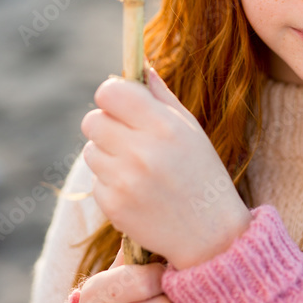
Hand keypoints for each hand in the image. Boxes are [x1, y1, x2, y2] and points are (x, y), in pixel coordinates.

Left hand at [81, 65, 251, 269]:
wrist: (211, 235)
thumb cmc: (203, 175)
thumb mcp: (191, 130)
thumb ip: (162, 97)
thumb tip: (140, 67)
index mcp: (163, 126)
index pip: (109, 92)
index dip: (111, 96)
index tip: (120, 105)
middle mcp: (141, 151)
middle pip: (92, 120)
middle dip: (106, 125)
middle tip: (128, 138)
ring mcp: (125, 180)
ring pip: (90, 151)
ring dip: (107, 156)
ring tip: (138, 169)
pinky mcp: (113, 206)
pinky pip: (96, 181)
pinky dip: (111, 183)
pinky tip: (137, 192)